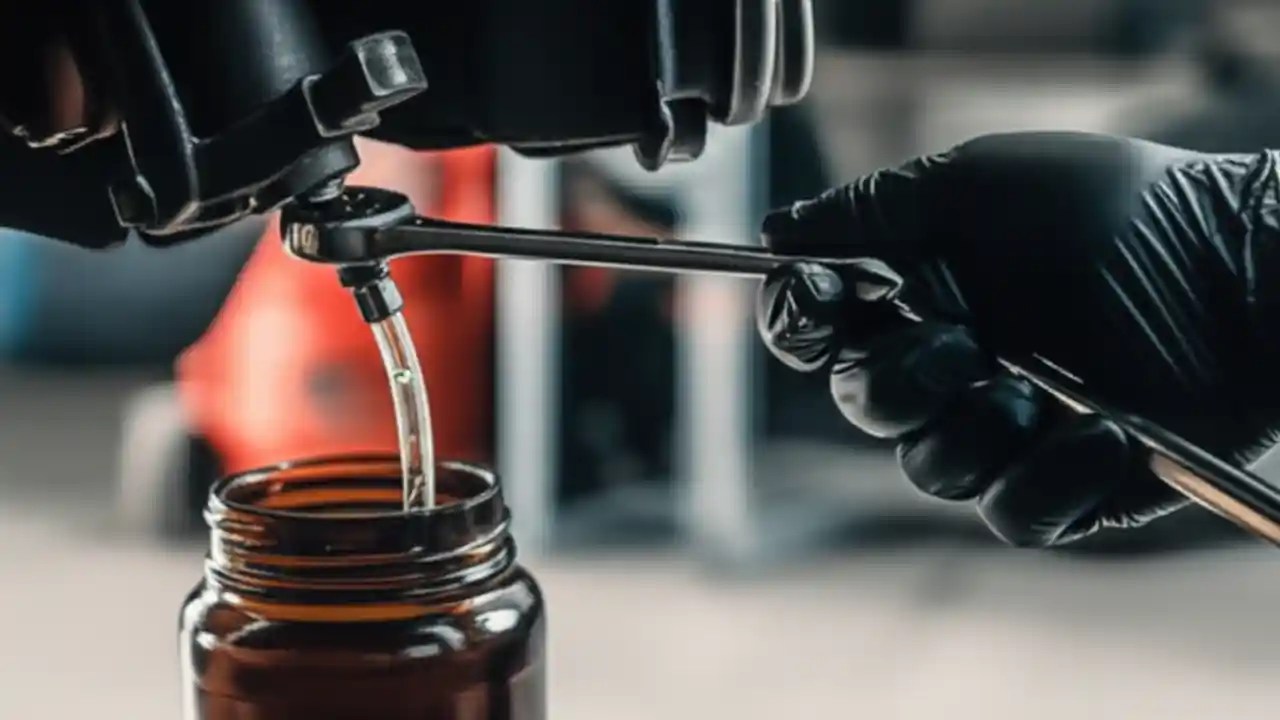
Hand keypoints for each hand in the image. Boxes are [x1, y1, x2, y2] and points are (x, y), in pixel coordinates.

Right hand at [757, 131, 1279, 546]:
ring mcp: (1004, 430)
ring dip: (971, 430)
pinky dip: (1047, 481)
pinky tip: (1104, 437)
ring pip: (926, 468)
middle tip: (965, 344)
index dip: (801, 320)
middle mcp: (948, 365)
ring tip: (1039, 390)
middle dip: (897, 381)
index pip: (820, 326)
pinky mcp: (1061, 485)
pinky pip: (1009, 514)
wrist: (1244, 274)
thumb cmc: (1120, 214)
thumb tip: (782, 230)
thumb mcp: (984, 186)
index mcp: (918, 294)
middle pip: (860, 404)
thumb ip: (876, 210)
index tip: (824, 295)